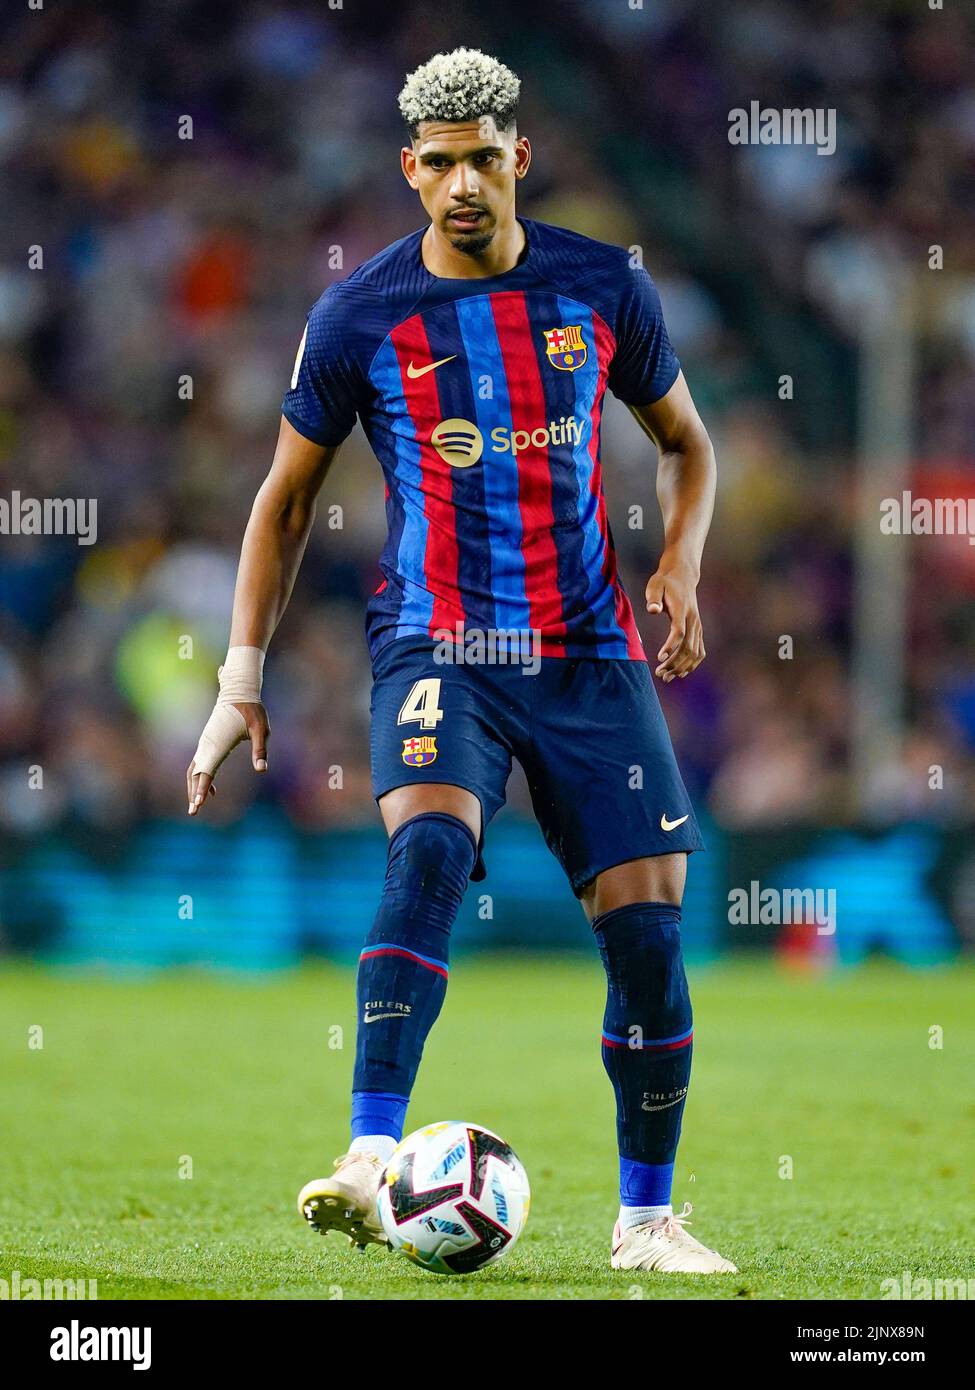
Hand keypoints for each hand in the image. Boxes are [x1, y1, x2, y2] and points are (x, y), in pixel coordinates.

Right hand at [186, 701, 269, 815]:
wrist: (238, 692)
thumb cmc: (252, 711)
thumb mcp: (261, 730)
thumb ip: (260, 749)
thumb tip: (262, 769)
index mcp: (218, 744)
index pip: (207, 771)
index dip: (201, 789)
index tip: (197, 804)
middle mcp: (208, 745)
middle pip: (195, 773)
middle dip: (193, 793)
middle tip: (193, 812)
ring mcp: (206, 743)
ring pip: (195, 769)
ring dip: (194, 786)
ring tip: (198, 805)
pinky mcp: (208, 741)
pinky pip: (201, 763)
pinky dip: (201, 777)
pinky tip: (212, 789)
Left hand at [645, 559, 704, 682]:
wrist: (683, 576)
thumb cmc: (665, 582)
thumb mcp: (655, 584)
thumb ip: (653, 597)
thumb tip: (653, 609)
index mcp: (682, 610)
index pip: (679, 632)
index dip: (670, 646)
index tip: (659, 658)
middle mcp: (693, 620)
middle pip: (687, 647)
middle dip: (674, 663)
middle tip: (659, 674)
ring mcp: (698, 626)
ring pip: (694, 652)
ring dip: (681, 667)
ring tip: (666, 677)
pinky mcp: (698, 630)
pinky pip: (699, 651)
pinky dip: (692, 664)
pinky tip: (680, 672)